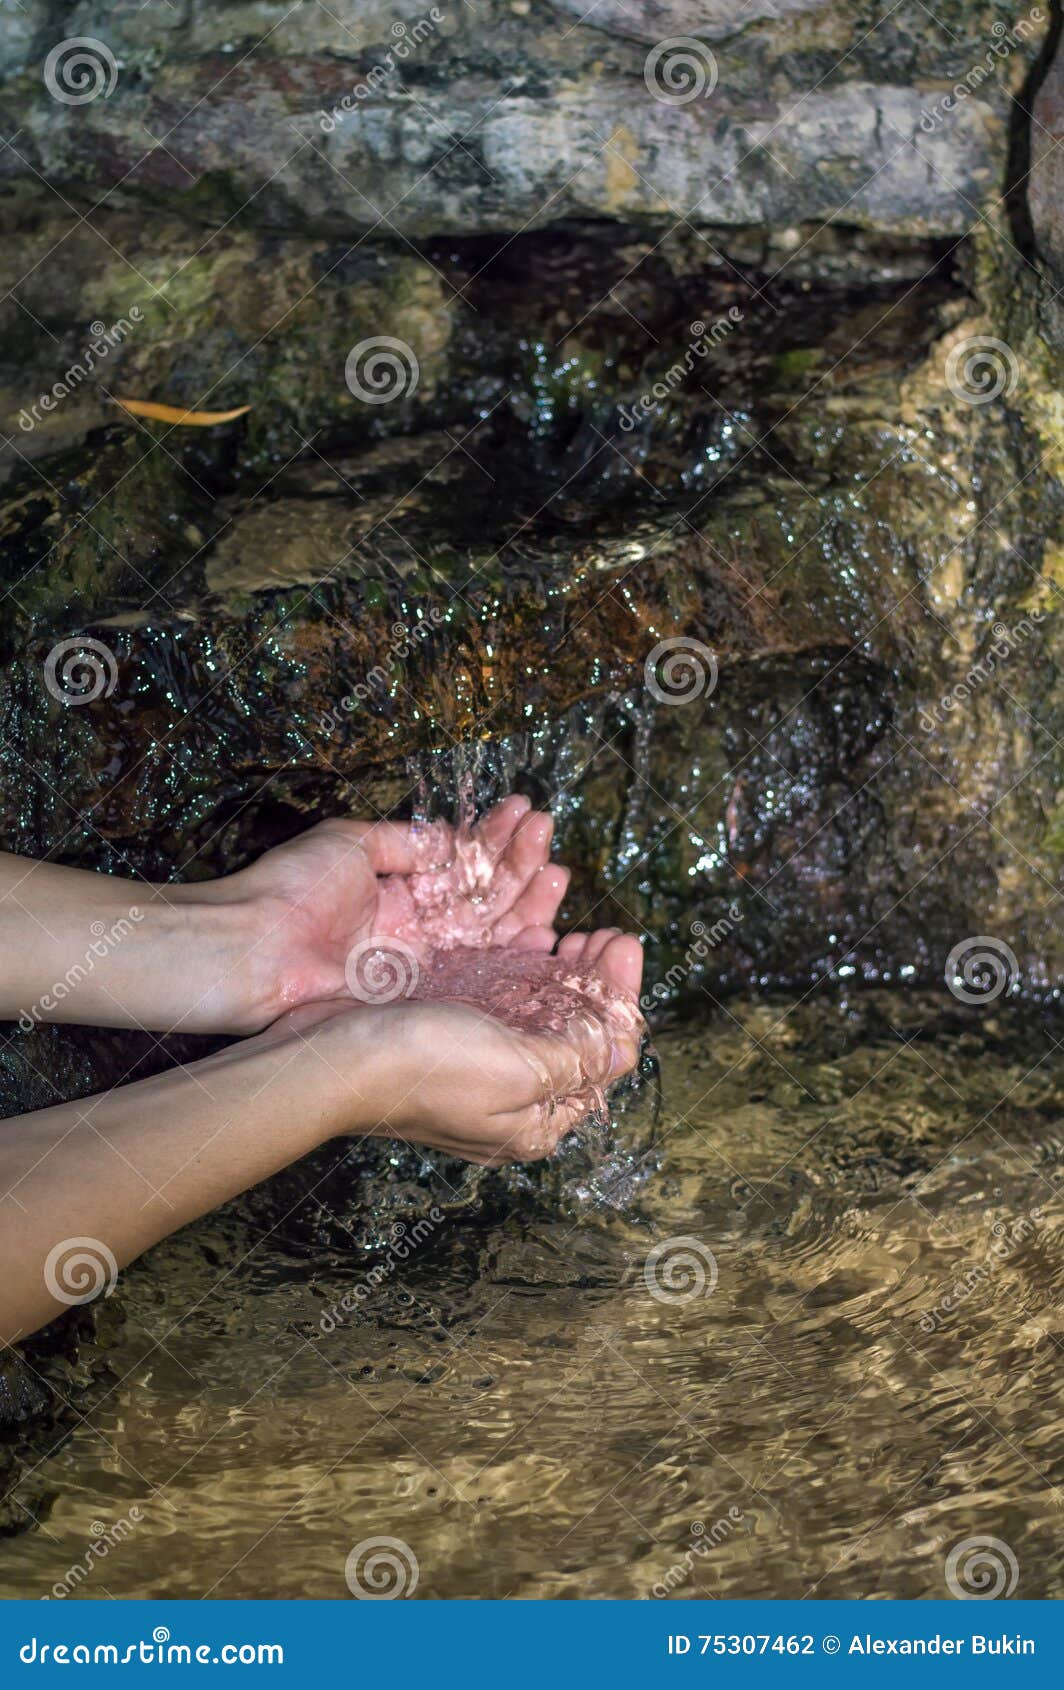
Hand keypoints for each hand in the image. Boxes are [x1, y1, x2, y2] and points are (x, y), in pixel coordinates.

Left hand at [213, 795, 569, 1031]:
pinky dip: (512, 949)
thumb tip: (452, 836)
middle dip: (518, 865)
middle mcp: (414, 928)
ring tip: (555, 870)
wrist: (251, 950)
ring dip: (524, 900)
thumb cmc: (288, 890)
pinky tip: (543, 928)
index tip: (525, 811)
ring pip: (487, 930)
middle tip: (548, 832)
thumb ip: (405, 841)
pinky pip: (477, 972)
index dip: (492, 839)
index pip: (458, 863)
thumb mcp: (349, 842)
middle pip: (481, 896)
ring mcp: (421, 963)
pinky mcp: (423, 993)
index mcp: (396, 891)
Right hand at [260, 931, 644, 1164]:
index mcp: (536, 1121)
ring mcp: (482, 1071)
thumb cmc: (419, 1068)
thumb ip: (576, 1057)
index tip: (623, 940)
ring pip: (543, 1015)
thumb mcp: (517, 1067)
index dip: (622, 996)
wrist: (332, 1059)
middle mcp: (514, 1101)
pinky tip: (531, 941)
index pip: (607, 1058)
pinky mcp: (452, 1040)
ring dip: (566, 972)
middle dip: (598, 981)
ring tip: (575, 932)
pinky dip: (525, 972)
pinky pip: (505, 1004)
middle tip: (606, 932)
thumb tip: (622, 1047)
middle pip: (578, 1035)